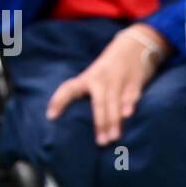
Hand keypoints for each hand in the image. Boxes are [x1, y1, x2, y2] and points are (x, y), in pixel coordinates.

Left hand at [46, 24, 171, 144]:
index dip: (59, 101)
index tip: (50, 116)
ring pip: (114, 101)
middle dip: (99, 123)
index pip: (69, 89)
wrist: (134, 44)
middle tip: (100, 142)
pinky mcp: (135, 80)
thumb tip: (75, 117)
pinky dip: (130, 103)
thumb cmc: (109, 67)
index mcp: (88, 78)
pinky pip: (132, 93)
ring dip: (114, 120)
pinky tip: (128, 114)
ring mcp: (118, 79)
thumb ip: (87, 92)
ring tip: (113, 137)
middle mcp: (101, 79)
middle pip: (98, 103)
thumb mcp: (95, 75)